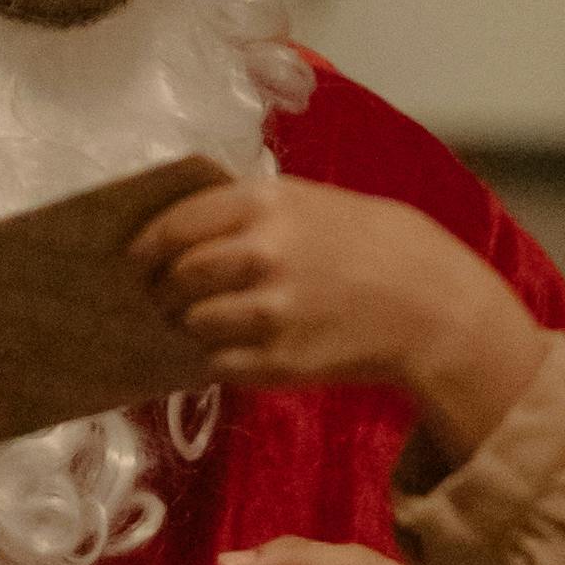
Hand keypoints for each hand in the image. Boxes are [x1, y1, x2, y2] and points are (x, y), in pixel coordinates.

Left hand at [131, 179, 544, 448]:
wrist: (429, 302)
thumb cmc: (365, 242)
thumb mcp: (306, 201)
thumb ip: (242, 210)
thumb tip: (171, 233)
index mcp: (264, 204)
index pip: (174, 226)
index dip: (146, 246)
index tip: (135, 258)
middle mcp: (261, 255)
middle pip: (176, 278)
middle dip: (160, 289)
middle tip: (160, 296)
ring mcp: (269, 312)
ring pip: (192, 323)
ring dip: (186, 325)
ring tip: (199, 321)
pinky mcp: (278, 361)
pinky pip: (218, 363)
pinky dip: (215, 356)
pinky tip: (232, 345)